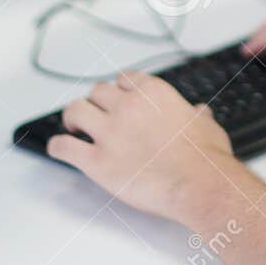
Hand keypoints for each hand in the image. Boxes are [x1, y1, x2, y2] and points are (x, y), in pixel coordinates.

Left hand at [48, 71, 238, 222]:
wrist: (200, 185)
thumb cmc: (205, 158)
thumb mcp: (207, 125)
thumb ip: (197, 114)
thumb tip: (198, 112)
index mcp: (153, 93)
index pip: (124, 79)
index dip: (119, 90)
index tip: (118, 100)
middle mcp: (127, 106)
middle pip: (97, 92)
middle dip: (96, 103)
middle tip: (95, 114)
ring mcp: (109, 133)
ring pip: (75, 111)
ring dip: (73, 118)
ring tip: (74, 128)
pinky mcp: (96, 161)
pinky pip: (64, 147)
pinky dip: (58, 146)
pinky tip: (59, 149)